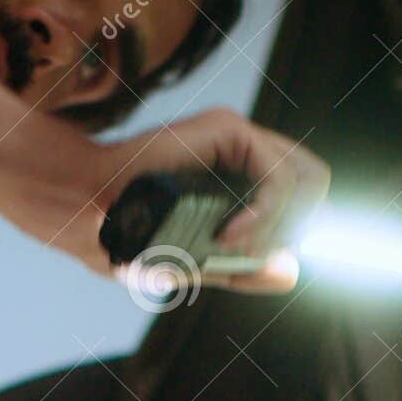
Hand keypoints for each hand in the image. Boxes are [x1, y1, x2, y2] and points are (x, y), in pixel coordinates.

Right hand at [0, 109, 326, 292]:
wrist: (86, 213)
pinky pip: (278, 175)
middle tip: (243, 252)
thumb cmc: (126, 238)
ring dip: (275, 226)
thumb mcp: (195, 264)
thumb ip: (242, 267)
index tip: (257, 261)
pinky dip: (263, 214)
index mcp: (239, 183)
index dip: (299, 232)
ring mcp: (238, 138)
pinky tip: (227, 235)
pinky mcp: (227, 128)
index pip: (303, 200)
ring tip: (227, 246)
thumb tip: (293, 272)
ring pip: (305, 182)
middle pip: (314, 187)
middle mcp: (245, 154)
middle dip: (295, 228)